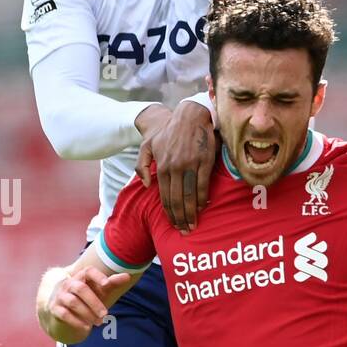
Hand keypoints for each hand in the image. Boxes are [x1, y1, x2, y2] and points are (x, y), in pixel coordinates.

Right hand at [43, 267, 129, 340]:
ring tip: (98, 323)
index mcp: (81, 276)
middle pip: (80, 289)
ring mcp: (60, 296)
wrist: (63, 308)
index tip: (107, 284)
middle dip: (94, 302)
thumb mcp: (99, 290)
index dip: (98, 276)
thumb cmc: (86, 296)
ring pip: (73, 302)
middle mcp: (68, 284)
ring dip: (87, 313)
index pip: (88, 271)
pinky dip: (76, 322)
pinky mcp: (55, 309)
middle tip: (105, 314)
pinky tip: (86, 328)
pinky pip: (64, 314)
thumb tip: (128, 276)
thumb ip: (111, 283)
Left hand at [135, 100, 216, 232]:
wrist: (189, 115)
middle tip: (185, 230)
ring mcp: (190, 165)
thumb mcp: (147, 145)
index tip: (174, 225)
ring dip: (192, 213)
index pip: (165, 197)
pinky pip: (202, 185)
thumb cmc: (168, 131)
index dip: (169, 213)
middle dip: (181, 218)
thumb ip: (142, 165)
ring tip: (193, 225)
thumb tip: (146, 185)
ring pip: (190, 195)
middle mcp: (175, 168)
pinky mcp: (204, 162)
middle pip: (177, 200)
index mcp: (162, 167)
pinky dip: (202, 198)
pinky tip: (203, 207)